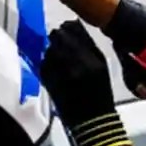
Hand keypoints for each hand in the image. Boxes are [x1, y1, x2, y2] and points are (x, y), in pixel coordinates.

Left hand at [39, 20, 130, 145]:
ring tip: (61, 63)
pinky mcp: (47, 81)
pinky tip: (56, 72)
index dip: (66, 29)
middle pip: (57, 37)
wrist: (92, 121)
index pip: (72, 30)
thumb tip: (72, 24)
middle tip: (60, 44)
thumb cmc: (100, 92)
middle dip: (57, 39)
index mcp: (92, 58)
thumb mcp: (102, 64)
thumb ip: (87, 43)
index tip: (66, 31)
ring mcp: (59, 72)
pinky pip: (43, 63)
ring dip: (52, 52)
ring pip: (48, 50)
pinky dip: (47, 64)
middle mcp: (74, 63)